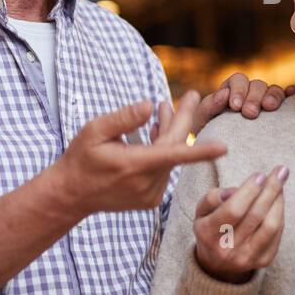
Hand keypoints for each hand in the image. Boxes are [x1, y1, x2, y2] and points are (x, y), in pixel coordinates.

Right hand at [58, 91, 227, 215]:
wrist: (70, 194)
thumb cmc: (81, 158)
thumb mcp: (94, 131)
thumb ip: (123, 118)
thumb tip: (149, 105)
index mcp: (134, 165)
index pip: (173, 155)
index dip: (200, 151)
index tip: (223, 147)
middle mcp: (146, 183)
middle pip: (175, 147)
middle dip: (183, 120)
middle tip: (192, 95)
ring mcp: (150, 194)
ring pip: (170, 158)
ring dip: (169, 133)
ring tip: (164, 109)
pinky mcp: (151, 199)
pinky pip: (165, 170)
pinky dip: (163, 151)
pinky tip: (155, 133)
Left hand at [191, 73, 294, 132]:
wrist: (218, 147)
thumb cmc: (208, 130)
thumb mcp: (203, 118)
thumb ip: (210, 106)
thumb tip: (224, 94)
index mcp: (232, 88)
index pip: (238, 80)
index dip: (238, 90)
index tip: (235, 106)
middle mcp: (251, 91)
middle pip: (257, 85)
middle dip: (254, 98)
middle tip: (250, 113)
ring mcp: (266, 100)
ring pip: (274, 90)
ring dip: (273, 96)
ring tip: (269, 108)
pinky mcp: (279, 112)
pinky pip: (288, 98)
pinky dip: (292, 94)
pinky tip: (293, 94)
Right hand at [192, 166, 287, 282]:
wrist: (217, 264)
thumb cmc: (211, 228)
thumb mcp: (202, 211)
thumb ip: (212, 197)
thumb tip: (234, 191)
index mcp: (208, 234)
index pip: (233, 210)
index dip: (249, 191)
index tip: (259, 175)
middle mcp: (227, 249)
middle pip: (255, 215)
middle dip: (271, 190)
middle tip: (280, 171)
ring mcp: (247, 258)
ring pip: (271, 225)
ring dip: (279, 201)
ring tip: (280, 183)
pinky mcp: (263, 260)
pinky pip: (277, 233)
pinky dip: (280, 213)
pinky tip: (278, 200)